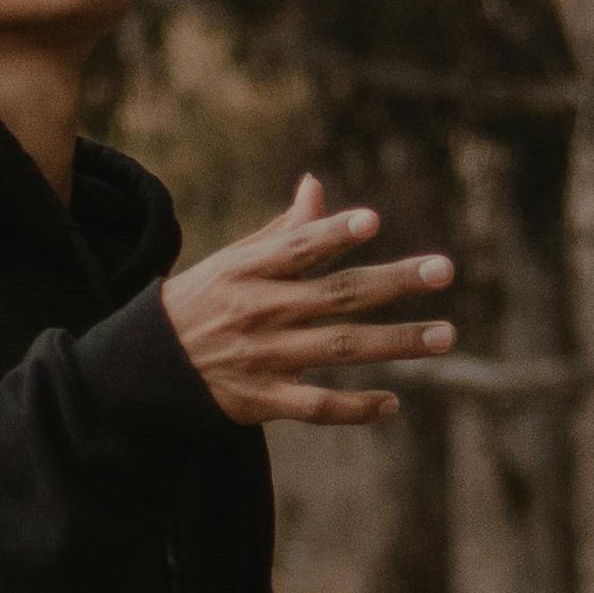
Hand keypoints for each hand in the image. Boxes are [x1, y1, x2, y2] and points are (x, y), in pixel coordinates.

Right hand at [159, 171, 456, 431]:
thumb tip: (317, 185)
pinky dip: (354, 407)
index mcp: (249, 270)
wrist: (148, 365)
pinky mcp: (262, 400)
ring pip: (339, 349)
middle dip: (393, 282)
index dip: (332, 234)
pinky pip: (316, 406)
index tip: (372, 221)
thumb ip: (283, 231)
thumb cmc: (205, 301)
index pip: (296, 248)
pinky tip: (391, 403)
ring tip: (445, 335)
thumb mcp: (233, 260)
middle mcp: (260, 311)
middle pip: (336, 295)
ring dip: (396, 342)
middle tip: (444, 269)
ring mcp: (264, 358)